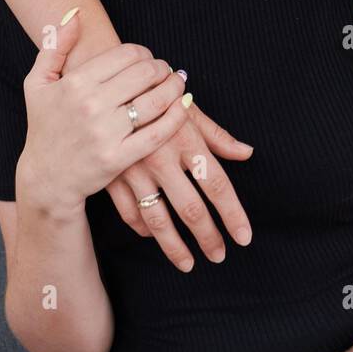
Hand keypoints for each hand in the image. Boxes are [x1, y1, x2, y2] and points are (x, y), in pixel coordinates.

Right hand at [20, 10, 190, 214]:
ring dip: (175, 87)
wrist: (45, 179)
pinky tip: (183, 105)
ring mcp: (106, 133)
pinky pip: (159, 132)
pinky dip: (177, 116)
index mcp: (75, 83)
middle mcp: (91, 105)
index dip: (143, 53)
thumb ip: (54, 47)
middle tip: (166, 70)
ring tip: (178, 83)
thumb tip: (75, 14)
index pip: (127, 54)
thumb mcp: (38, 84)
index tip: (146, 59)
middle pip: (145, 73)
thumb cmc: (44, 127)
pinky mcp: (119, 158)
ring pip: (156, 100)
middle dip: (161, 68)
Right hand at [101, 103, 254, 269]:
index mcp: (185, 138)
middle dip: (208, 237)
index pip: (217, 184)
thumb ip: (217, 135)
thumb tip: (246, 153)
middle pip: (191, 209)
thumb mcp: (188, 109)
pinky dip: (143, 230)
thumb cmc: (154, 95)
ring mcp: (134, 170)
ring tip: (188, 263)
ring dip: (175, 247)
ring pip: (158, 220)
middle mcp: (161, 157)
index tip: (244, 237)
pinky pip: (129, 214)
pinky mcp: (111, 177)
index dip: (233, 214)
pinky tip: (154, 236)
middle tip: (219, 255)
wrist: (106, 87)